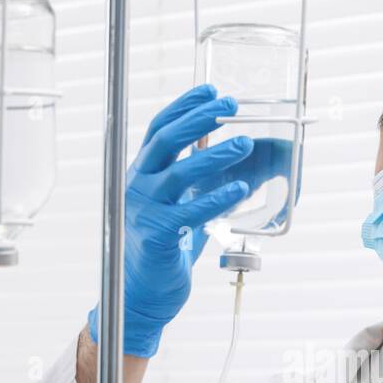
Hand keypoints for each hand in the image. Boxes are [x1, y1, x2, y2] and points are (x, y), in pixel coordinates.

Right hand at [87, 84, 261, 356]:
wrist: (143, 293)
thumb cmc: (164, 246)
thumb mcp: (177, 202)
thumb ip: (191, 177)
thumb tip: (219, 148)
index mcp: (142, 173)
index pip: (159, 128)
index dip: (184, 106)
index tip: (211, 89)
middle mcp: (137, 186)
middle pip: (165, 141)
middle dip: (198, 118)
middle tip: (229, 105)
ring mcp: (143, 210)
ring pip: (179, 173)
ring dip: (215, 155)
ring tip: (244, 143)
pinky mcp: (158, 236)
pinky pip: (190, 212)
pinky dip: (216, 198)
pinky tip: (239, 187)